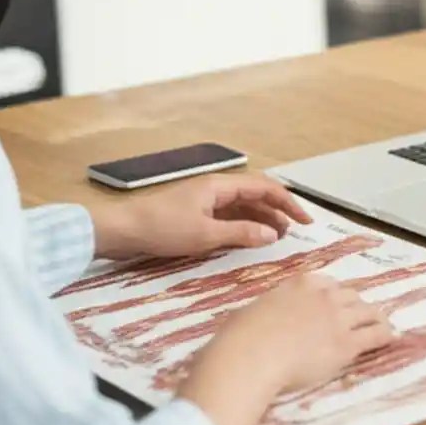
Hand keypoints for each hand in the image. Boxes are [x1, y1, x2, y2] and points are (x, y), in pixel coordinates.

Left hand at [89, 173, 312, 259]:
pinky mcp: (193, 214)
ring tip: (276, 237)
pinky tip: (248, 238)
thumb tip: (272, 234)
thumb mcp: (206, 235)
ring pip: (242, 206)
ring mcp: (203, 201)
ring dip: (261, 219)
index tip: (305, 219)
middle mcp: (214, 189)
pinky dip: (243, 225)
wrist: (120, 231)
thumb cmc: (161, 228)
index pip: (264, 187)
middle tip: (293, 231)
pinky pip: (227, 216)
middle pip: (255, 195)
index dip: (288, 203)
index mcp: (219, 185)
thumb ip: (242, 233)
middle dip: (277, 211)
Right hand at [198, 274, 394, 392]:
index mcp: (302, 283)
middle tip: (359, 316)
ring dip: (376, 318)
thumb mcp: (254, 310)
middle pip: (352, 296)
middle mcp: (325, 296)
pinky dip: (385, 336)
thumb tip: (259, 318)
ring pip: (369, 312)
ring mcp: (339, 318)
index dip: (335, 295)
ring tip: (382, 325)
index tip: (337, 303)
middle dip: (356, 306)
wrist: (252, 355)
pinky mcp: (347, 343)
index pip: (329, 284)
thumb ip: (269, 310)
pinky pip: (376, 335)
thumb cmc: (242, 335)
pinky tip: (390, 339)